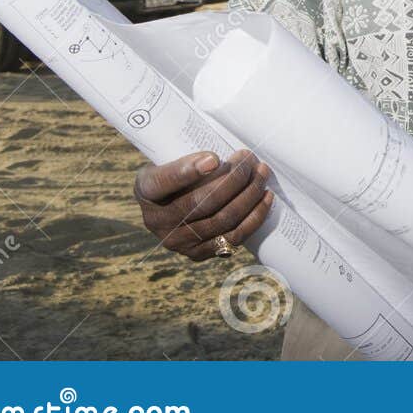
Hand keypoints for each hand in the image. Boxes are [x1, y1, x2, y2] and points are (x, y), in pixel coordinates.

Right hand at [134, 150, 273, 260]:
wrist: (169, 205)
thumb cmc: (175, 173)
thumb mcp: (168, 159)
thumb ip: (187, 158)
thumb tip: (215, 162)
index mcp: (146, 190)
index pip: (164, 181)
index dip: (188, 171)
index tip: (214, 159)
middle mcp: (157, 221)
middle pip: (203, 202)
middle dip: (235, 178)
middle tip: (251, 158)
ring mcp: (177, 242)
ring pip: (222, 219)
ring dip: (250, 195)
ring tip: (263, 173)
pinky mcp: (198, 253)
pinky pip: (232, 238)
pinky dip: (254, 217)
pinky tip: (266, 198)